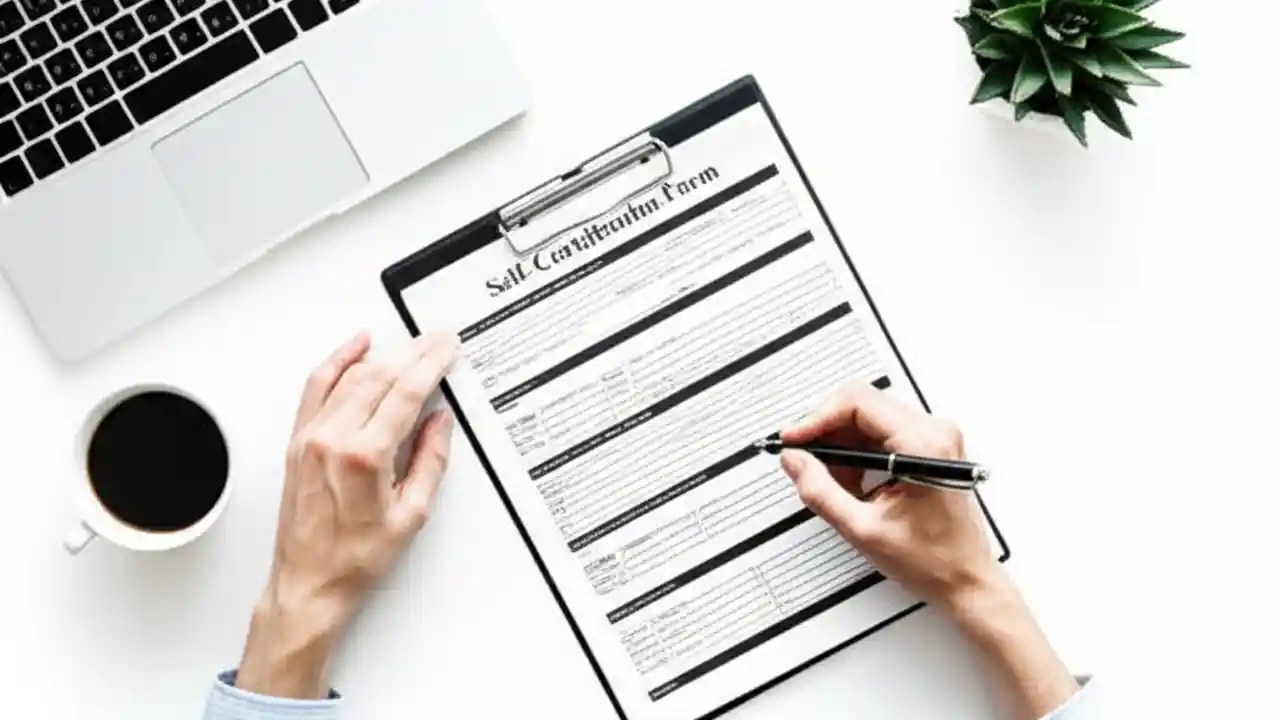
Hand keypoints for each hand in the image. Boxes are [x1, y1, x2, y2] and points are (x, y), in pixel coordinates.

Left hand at [236, 330, 458, 698]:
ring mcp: (310, 438)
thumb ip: (429, 461)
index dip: (431, 365)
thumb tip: (440, 422)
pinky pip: (316, 387)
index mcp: (364, 457)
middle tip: (437, 340)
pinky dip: (337, 361)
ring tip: (409, 344)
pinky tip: (355, 347)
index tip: (447, 349)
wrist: (308, 584)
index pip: (405, 394)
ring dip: (383, 355)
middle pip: (379, 377)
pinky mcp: (298, 441)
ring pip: (349, 377)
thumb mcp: (410, 515)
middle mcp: (332, 440)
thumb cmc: (355, 559)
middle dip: (413, 353)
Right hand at [779, 383, 997, 613]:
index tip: (794, 438)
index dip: (817, 418)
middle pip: (862, 405)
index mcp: (923, 445)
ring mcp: (934, 438)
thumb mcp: (863, 529)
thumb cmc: (934, 560)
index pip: (858, 403)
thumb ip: (820, 491)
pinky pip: (881, 434)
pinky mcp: (928, 448)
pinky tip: (852, 485)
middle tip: (804, 459)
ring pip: (868, 418)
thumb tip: (795, 462)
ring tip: (834, 483)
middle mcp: (934, 433)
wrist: (965, 579)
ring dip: (841, 446)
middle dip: (826, 432)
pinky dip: (858, 454)